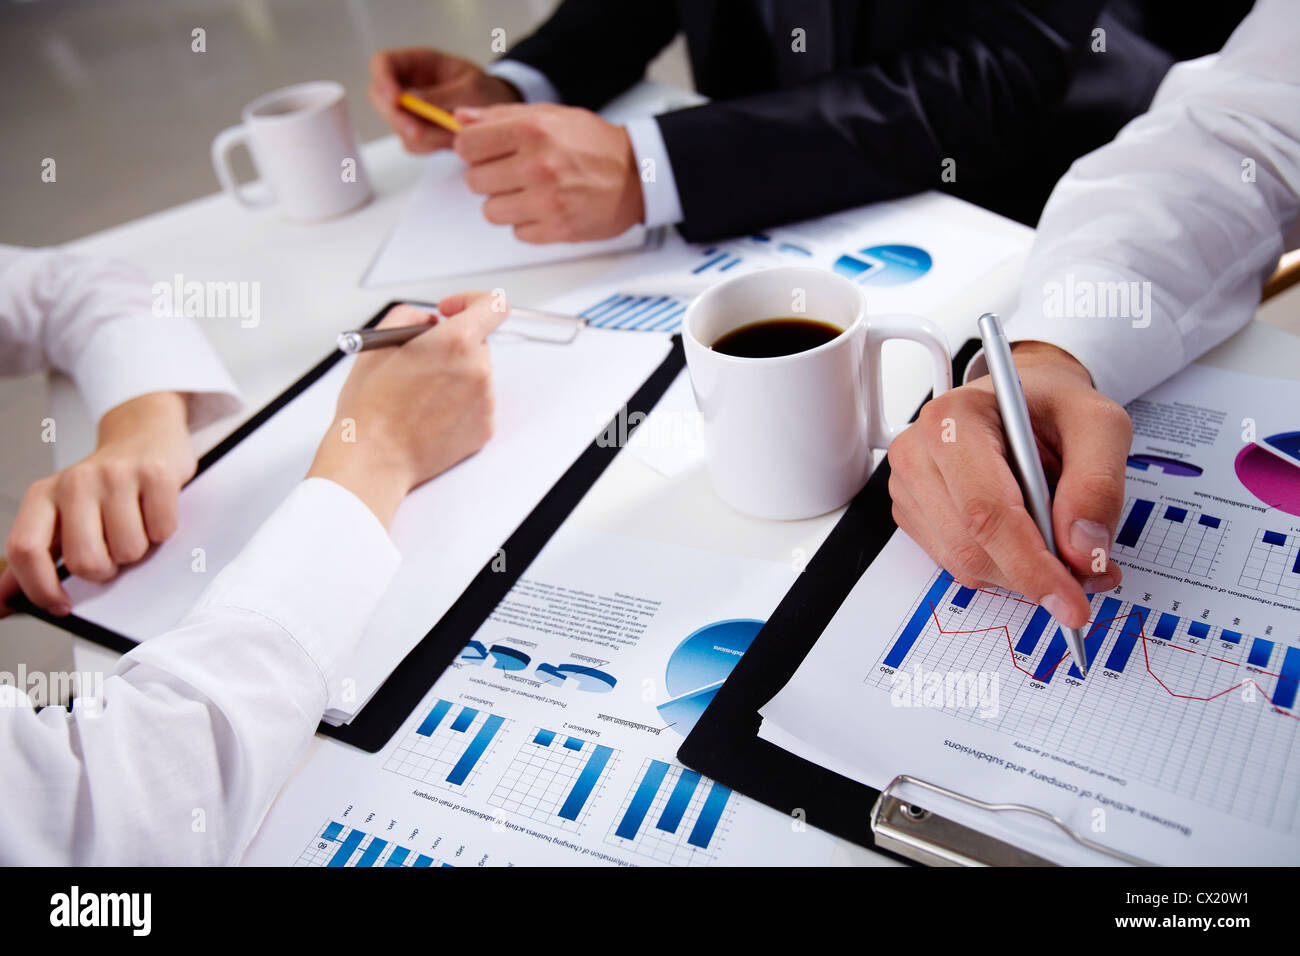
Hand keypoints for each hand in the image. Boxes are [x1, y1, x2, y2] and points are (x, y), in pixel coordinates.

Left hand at [1, 392, 194, 616]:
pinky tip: (154, 513)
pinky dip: (163, 532)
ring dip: (138, 551)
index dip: (41, 587)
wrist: (143, 435)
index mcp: (42, 495)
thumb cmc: (103, 485)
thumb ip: (33, 558)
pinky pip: (162, 530)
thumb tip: (3, 604)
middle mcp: (74, 482)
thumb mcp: (60, 516)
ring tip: (136, 527)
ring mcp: (116, 475)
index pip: (26, 550)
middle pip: (86, 561)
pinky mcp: (155, 474)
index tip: (62, 605)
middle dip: (107, 569)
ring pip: (129, 551)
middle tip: (111, 551)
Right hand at [307, 294, 506, 526]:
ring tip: (419, 396)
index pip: (493, 306)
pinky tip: (429, 415)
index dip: (471, 301)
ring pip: (477, 375)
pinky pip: (477, 404)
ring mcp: (486, 402)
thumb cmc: (370, 408)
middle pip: (478, 344)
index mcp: (455, 343)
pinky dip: (458, 404)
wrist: (373, 459)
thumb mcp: (378, 344)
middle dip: (452, 347)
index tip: (451, 310)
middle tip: (420, 363)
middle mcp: (479, 370)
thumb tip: (430, 319)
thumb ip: (409, 316)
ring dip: (455, 376)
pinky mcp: (485, 428)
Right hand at [368, 47, 520, 152]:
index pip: (382, 63)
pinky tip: (451, 140)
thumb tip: (413, 100)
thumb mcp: (472, 87)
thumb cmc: (487, 90)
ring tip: (453, 134)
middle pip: (380, 98)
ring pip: (397, 126)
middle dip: (397, 118)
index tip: (395, 99)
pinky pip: (413, 144)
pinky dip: (431, 146)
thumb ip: (443, 94)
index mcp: (418, 62)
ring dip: (422, 136)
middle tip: (419, 132)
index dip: (382, 80)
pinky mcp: (419, 132)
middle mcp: (409, 84)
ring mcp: (411, 110)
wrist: (500, 110)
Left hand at [454, 103, 644, 242]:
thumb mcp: (550, 115)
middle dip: (489, 176)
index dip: (472, 149)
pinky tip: (545, 207)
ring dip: (505, 203)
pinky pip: (517, 233)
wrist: (638, 175)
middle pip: (474, 181)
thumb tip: (461, 118)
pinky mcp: (557, 229)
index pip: (467, 145)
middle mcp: (537, 166)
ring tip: (529, 191)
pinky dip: (527, 223)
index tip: (483, 151)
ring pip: (491, 211)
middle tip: (512, 172)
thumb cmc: (595, 144)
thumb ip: (502, 116)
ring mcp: (547, 201)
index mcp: (532, 131)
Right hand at [886, 342, 1130, 629]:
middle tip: (1086, 575)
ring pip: (965, 565)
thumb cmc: (1052, 406)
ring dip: (1021, 573)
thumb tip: (1083, 550)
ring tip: (1061, 545)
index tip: (1072, 601)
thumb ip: (1098, 484)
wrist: (1023, 400)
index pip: (985, 511)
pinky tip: (1027, 538)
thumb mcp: (1099, 425)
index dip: (1031, 565)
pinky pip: (958, 565)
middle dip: (1034, 575)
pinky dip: (1003, 567)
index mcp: (954, 420)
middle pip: (972, 548)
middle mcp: (919, 453)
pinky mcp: (915, 515)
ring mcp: (909, 487)